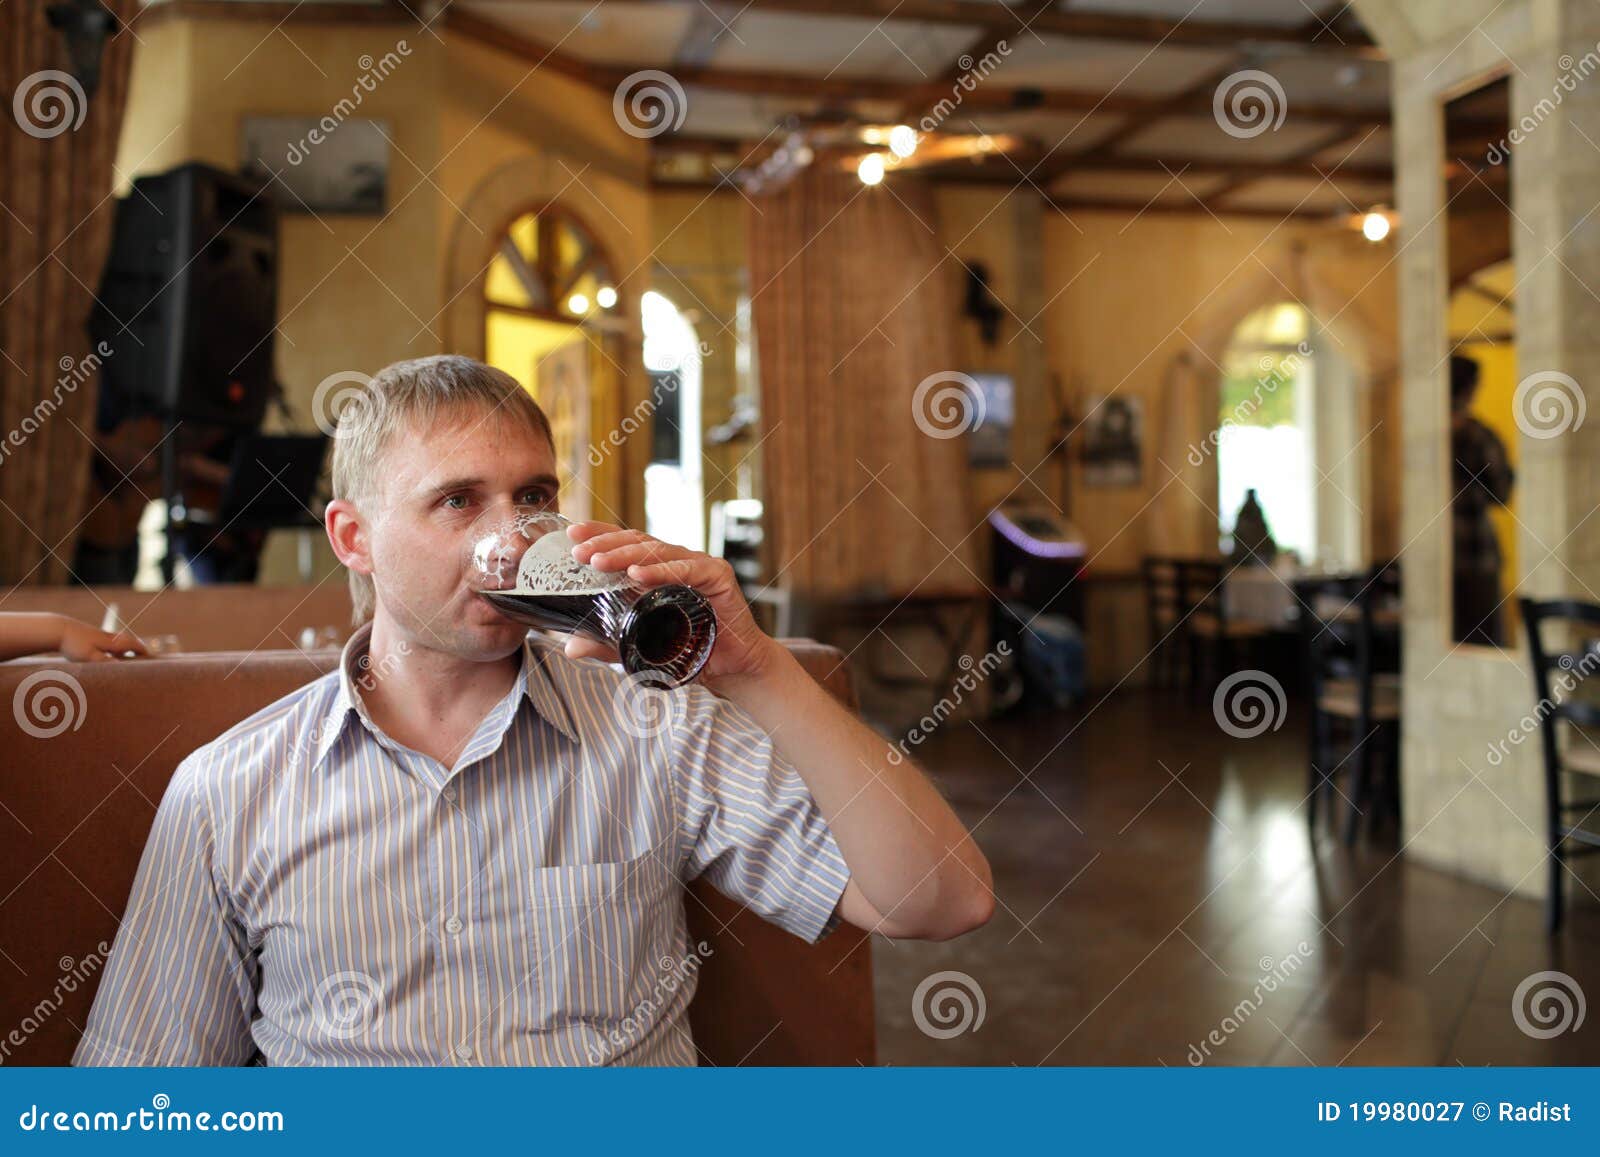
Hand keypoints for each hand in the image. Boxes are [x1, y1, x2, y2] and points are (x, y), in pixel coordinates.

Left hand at [58, 619, 147, 661]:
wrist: (59, 630)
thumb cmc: (75, 644)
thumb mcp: (90, 657)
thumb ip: (106, 662)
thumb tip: (121, 666)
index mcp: (113, 642)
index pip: (136, 646)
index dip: (145, 653)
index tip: (153, 661)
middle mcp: (111, 637)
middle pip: (130, 644)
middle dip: (137, 652)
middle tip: (144, 662)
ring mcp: (102, 636)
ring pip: (120, 644)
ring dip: (125, 652)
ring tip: (126, 663)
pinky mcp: (94, 638)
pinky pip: (110, 645)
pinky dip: (114, 651)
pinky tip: (108, 658)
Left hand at [563, 521, 780, 690]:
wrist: (731, 668)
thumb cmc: (690, 650)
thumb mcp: (639, 647)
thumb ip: (607, 644)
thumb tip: (571, 648)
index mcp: (657, 569)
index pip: (625, 543)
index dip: (599, 534)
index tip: (571, 534)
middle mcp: (676, 561)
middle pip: (637, 542)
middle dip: (604, 544)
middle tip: (578, 553)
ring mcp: (697, 565)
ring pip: (657, 551)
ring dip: (624, 555)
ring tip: (598, 562)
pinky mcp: (717, 575)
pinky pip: (687, 569)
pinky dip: (661, 570)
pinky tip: (637, 575)